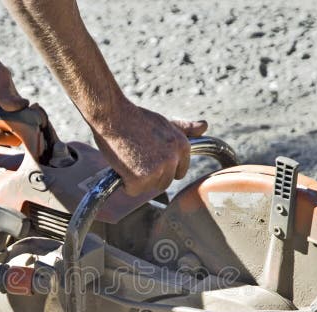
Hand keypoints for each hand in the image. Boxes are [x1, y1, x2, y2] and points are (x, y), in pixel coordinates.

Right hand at [92, 103, 207, 195]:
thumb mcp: (164, 122)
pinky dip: (125, 183)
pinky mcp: (141, 178)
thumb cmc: (135, 118)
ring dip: (137, 179)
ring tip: (129, 159)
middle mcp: (174, 158)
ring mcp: (158, 169)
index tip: (150, 157)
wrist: (112, 115)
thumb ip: (184, 129)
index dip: (162, 168)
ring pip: (149, 188)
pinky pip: (133, 190)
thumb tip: (204, 126)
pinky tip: (122, 165)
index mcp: (183, 145)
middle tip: (136, 157)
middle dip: (149, 175)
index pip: (178, 172)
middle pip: (164, 183)